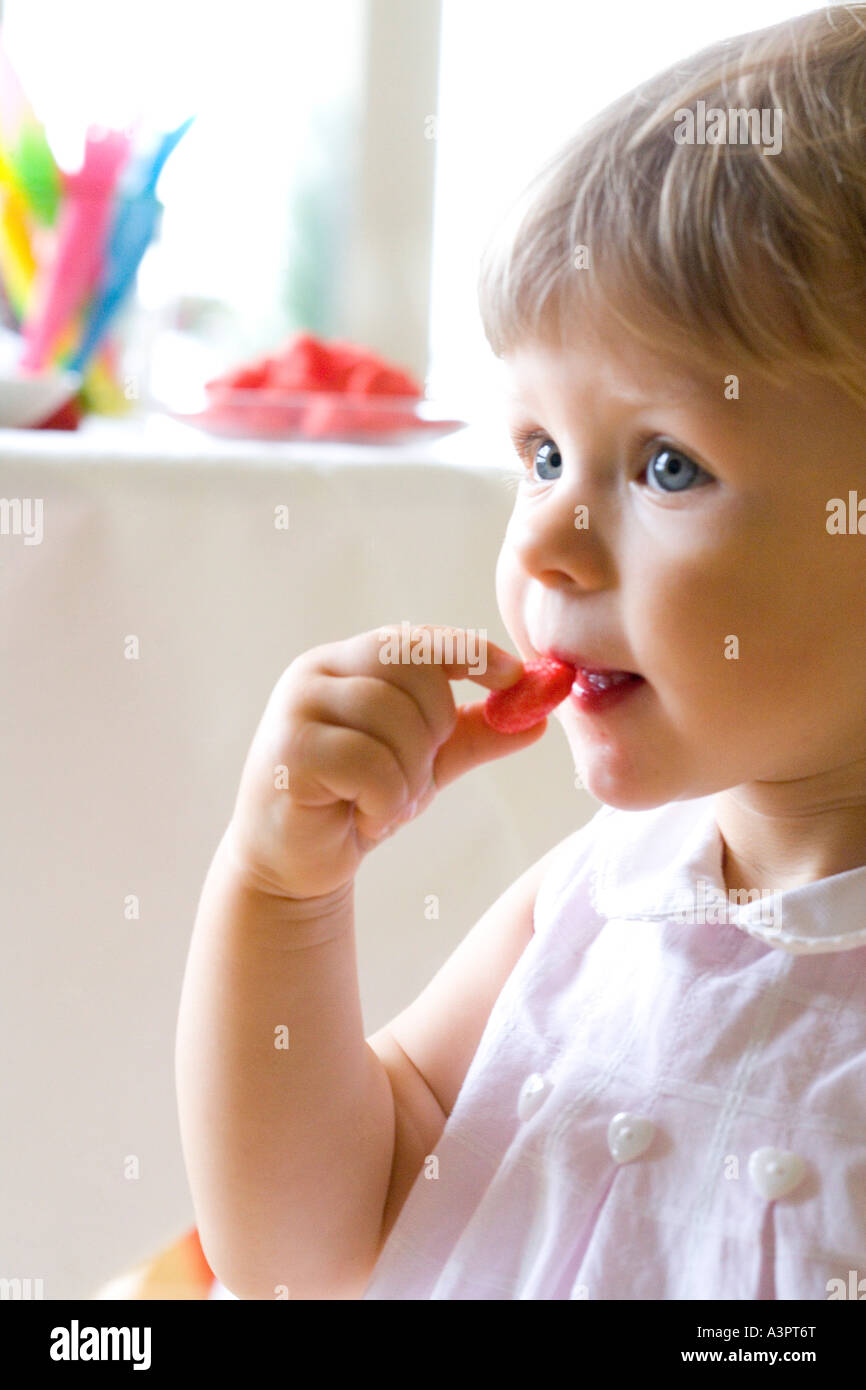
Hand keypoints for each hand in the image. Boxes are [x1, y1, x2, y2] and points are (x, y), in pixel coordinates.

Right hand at [224, 624, 547, 901]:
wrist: (293, 866)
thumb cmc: (353, 801)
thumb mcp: (422, 762)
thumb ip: (472, 735)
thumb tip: (537, 719)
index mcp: (345, 664)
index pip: (415, 641)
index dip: (469, 652)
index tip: (512, 677)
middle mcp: (316, 674)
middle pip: (414, 677)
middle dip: (435, 733)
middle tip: (415, 776)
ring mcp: (297, 709)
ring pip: (394, 721)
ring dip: (409, 777)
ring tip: (385, 804)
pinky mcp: (289, 752)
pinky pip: (369, 765)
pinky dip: (384, 801)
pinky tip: (363, 819)